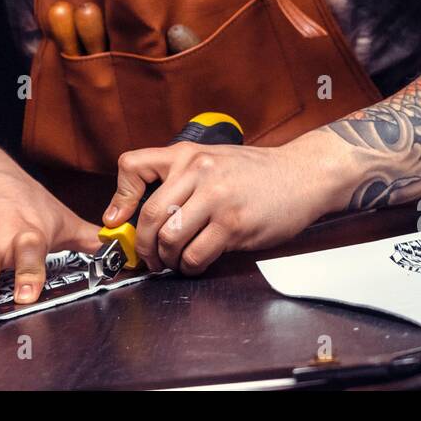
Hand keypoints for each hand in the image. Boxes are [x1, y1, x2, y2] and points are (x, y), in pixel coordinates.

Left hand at [100, 131, 346, 273]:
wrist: (303, 174)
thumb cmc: (258, 172)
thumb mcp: (213, 159)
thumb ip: (181, 178)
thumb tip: (144, 211)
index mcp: (188, 154)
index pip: (133, 167)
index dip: (119, 199)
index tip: (117, 221)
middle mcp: (199, 172)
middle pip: (149, 215)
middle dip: (143, 245)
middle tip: (148, 257)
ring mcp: (217, 198)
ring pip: (170, 238)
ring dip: (167, 260)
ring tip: (174, 263)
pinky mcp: (234, 225)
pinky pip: (197, 255)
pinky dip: (190, 266)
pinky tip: (196, 264)